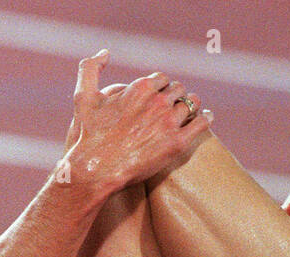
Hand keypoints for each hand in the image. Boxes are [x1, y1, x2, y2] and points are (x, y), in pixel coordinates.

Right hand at [63, 50, 212, 194]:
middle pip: (178, 90)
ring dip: (191, 105)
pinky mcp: (177, 143)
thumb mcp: (83, 97)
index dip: (162, 86)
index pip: (162, 79)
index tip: (162, 94)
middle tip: (176, 104)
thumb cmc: (89, 135)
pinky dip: (205, 118)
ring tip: (191, 110)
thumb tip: (105, 52)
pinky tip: (206, 118)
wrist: (96, 170)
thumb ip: (90, 68)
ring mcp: (169, 122)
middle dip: (176, 96)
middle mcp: (157, 102)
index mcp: (140, 87)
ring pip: (191, 104)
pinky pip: (201, 124)